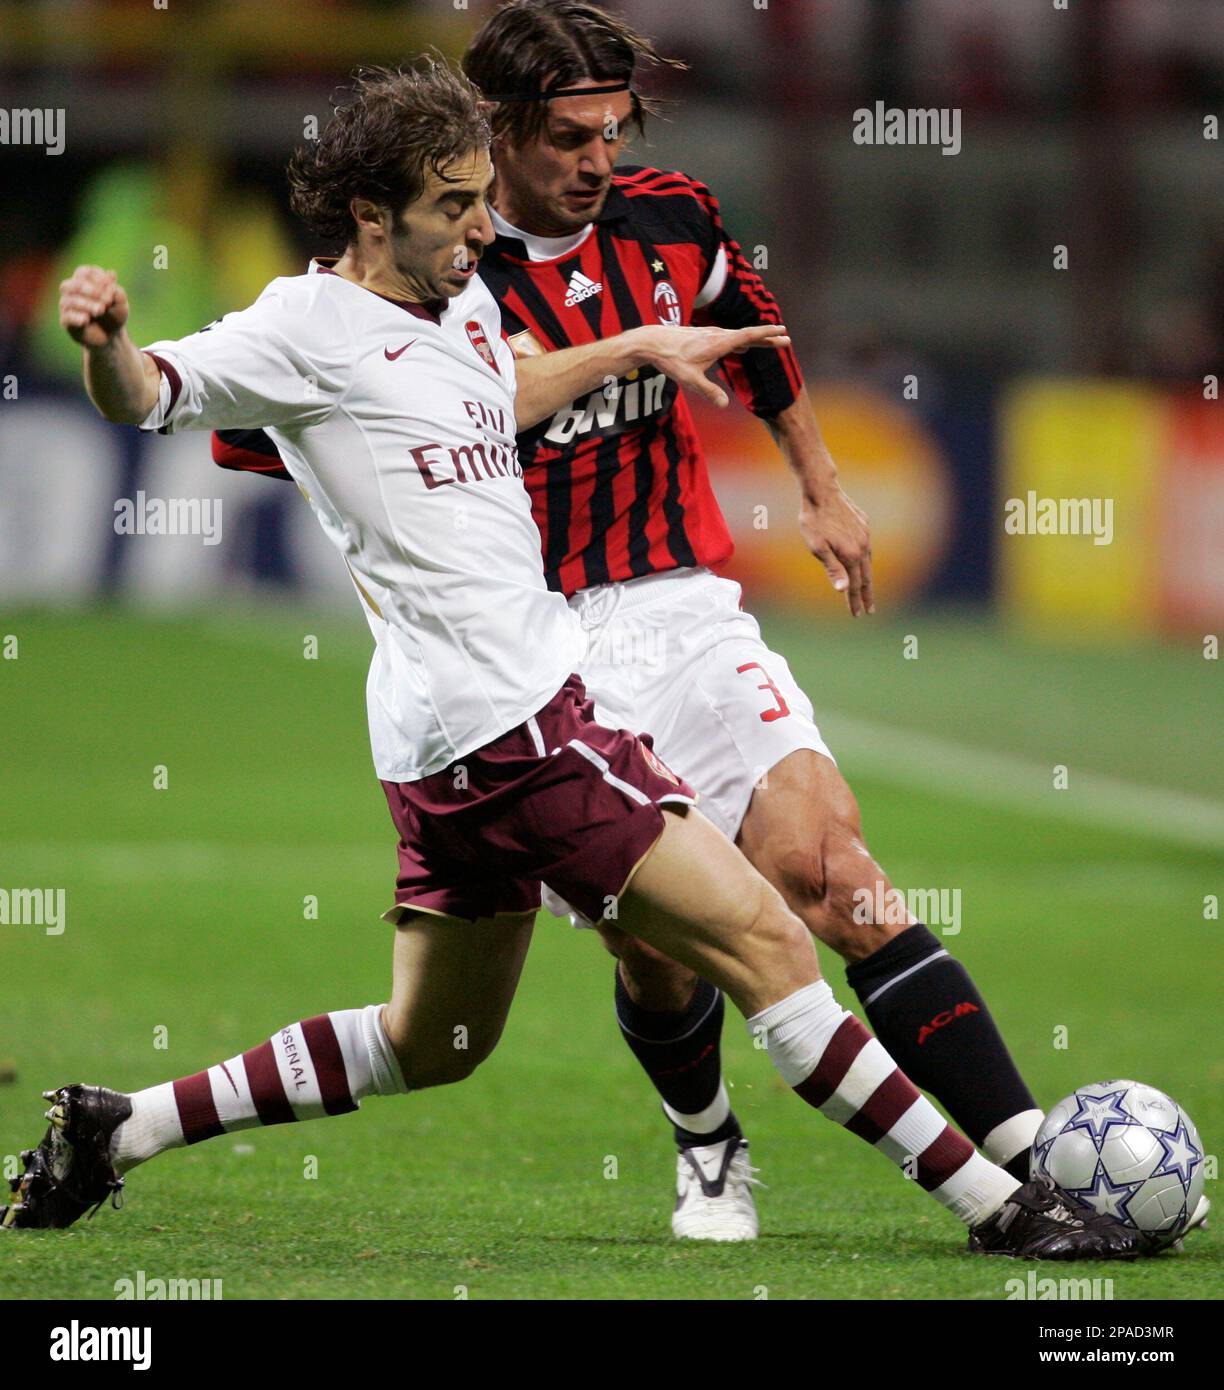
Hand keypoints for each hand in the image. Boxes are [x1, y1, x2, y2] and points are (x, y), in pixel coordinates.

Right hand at [60, 265, 128, 347]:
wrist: (112, 336)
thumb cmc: (114, 314)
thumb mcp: (120, 303)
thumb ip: (116, 290)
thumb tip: (111, 273)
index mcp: (84, 282)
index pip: (82, 272)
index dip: (96, 278)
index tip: (110, 286)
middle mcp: (72, 292)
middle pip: (73, 284)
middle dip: (90, 290)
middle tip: (106, 300)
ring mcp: (67, 306)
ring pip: (69, 300)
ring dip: (87, 304)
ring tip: (101, 310)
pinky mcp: (66, 321)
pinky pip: (66, 316)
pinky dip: (76, 317)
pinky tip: (86, 319)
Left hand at [632, 323, 789, 407]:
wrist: (653, 342)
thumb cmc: (671, 360)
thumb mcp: (690, 380)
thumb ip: (709, 392)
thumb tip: (725, 404)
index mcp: (718, 343)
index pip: (748, 336)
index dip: (766, 335)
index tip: (782, 332)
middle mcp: (718, 335)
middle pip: (748, 335)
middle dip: (767, 337)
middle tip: (785, 339)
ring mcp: (712, 334)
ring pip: (739, 336)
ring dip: (755, 339)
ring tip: (770, 342)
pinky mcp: (705, 337)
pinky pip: (729, 338)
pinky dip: (741, 341)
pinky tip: (742, 348)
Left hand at [799, 478, 873, 615]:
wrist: (821, 491)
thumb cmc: (814, 521)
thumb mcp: (817, 547)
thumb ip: (832, 569)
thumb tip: (843, 589)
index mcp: (851, 555)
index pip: (854, 585)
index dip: (854, 601)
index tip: (857, 615)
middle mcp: (862, 546)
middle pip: (866, 576)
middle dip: (866, 595)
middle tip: (869, 610)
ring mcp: (864, 534)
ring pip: (868, 561)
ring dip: (867, 577)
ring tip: (866, 588)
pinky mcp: (863, 524)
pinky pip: (866, 546)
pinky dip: (865, 558)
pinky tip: (862, 560)